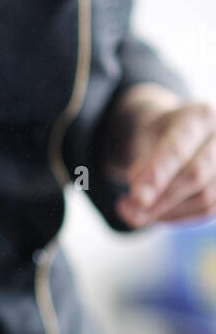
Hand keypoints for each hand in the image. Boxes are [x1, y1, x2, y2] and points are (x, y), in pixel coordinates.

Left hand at [103, 84, 215, 227]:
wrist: (180, 136)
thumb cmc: (160, 136)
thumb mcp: (144, 141)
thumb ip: (143, 167)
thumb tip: (140, 203)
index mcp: (200, 117)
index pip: (178, 148)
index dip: (157, 174)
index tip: (137, 198)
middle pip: (195, 174)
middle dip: (159, 199)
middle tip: (126, 210)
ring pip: (203, 199)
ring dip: (165, 212)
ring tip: (135, 211)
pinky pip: (206, 211)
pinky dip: (177, 216)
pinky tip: (156, 213)